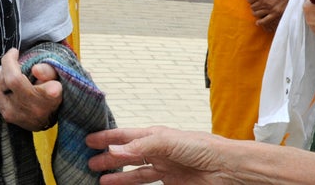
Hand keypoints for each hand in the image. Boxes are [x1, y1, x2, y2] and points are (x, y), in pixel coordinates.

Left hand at [0, 48, 61, 130]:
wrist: (44, 116)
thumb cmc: (50, 89)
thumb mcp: (56, 76)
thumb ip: (48, 70)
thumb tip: (36, 69)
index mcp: (51, 97)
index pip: (49, 88)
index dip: (41, 72)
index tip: (34, 65)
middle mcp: (34, 108)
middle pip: (13, 79)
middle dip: (9, 62)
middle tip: (14, 55)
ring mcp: (19, 114)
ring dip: (2, 72)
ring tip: (10, 68)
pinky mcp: (7, 116)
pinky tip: (5, 78)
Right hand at [86, 127, 227, 183]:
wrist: (226, 168)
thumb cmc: (203, 147)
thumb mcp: (166, 141)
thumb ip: (140, 146)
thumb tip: (115, 150)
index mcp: (156, 134)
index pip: (125, 135)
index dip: (107, 137)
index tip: (89, 139)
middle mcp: (158, 149)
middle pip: (127, 153)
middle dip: (108, 157)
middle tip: (89, 161)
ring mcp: (163, 166)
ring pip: (133, 170)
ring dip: (116, 174)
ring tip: (99, 177)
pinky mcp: (170, 181)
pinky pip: (144, 182)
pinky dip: (129, 183)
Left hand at [245, 0, 296, 31]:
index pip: (249, 0)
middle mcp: (264, 2)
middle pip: (252, 7)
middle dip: (253, 5)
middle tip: (257, 4)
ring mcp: (270, 9)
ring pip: (256, 14)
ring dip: (256, 12)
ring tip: (258, 10)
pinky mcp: (276, 14)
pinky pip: (265, 21)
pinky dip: (260, 22)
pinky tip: (258, 22)